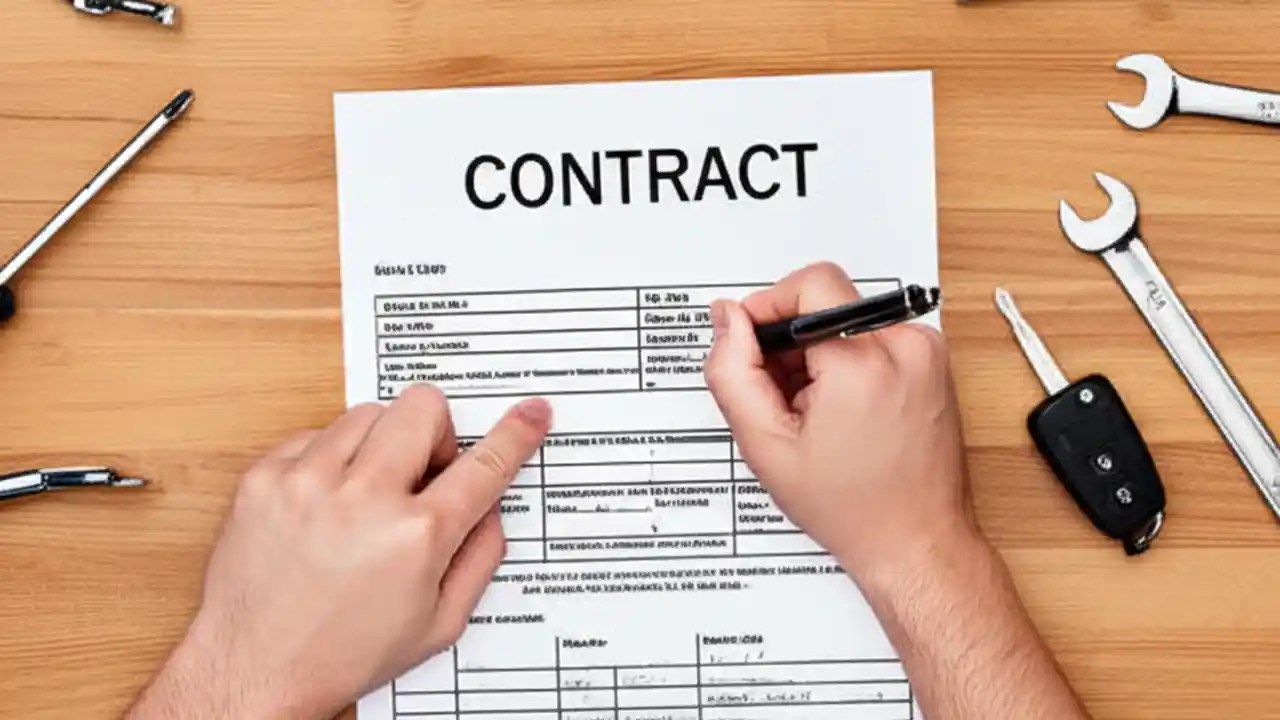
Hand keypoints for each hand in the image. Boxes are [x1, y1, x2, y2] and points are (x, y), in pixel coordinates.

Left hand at [128, 385, 551, 718]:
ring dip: (380, 444)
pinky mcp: (265, 478)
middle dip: (436, 432)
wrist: (253, 669)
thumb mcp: (438, 624)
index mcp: (417, 538)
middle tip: (424, 471)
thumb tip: (491, 506)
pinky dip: (330, 460)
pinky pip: (315, 435)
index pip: (484, 466)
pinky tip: (325, 503)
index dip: (516, 434)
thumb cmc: (342, 654)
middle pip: (423, 408)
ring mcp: (309, 482)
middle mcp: (364, 499)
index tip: (531, 414)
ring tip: (366, 493)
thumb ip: (480, 558)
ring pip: (368, 413)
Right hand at [704, 263, 978, 582]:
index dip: (768, 308)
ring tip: (816, 411)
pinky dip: (849, 363)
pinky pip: (875, 336)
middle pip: (826, 302)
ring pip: (848, 319)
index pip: (808, 284)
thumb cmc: (853, 507)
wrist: (916, 541)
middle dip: (792, 342)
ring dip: (820, 354)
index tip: (755, 348)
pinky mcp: (934, 362)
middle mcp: (906, 346)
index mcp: (864, 363)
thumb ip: (733, 372)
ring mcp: (927, 353)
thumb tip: (728, 318)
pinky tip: (842, 411)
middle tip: (785, 399)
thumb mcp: (766, 444)